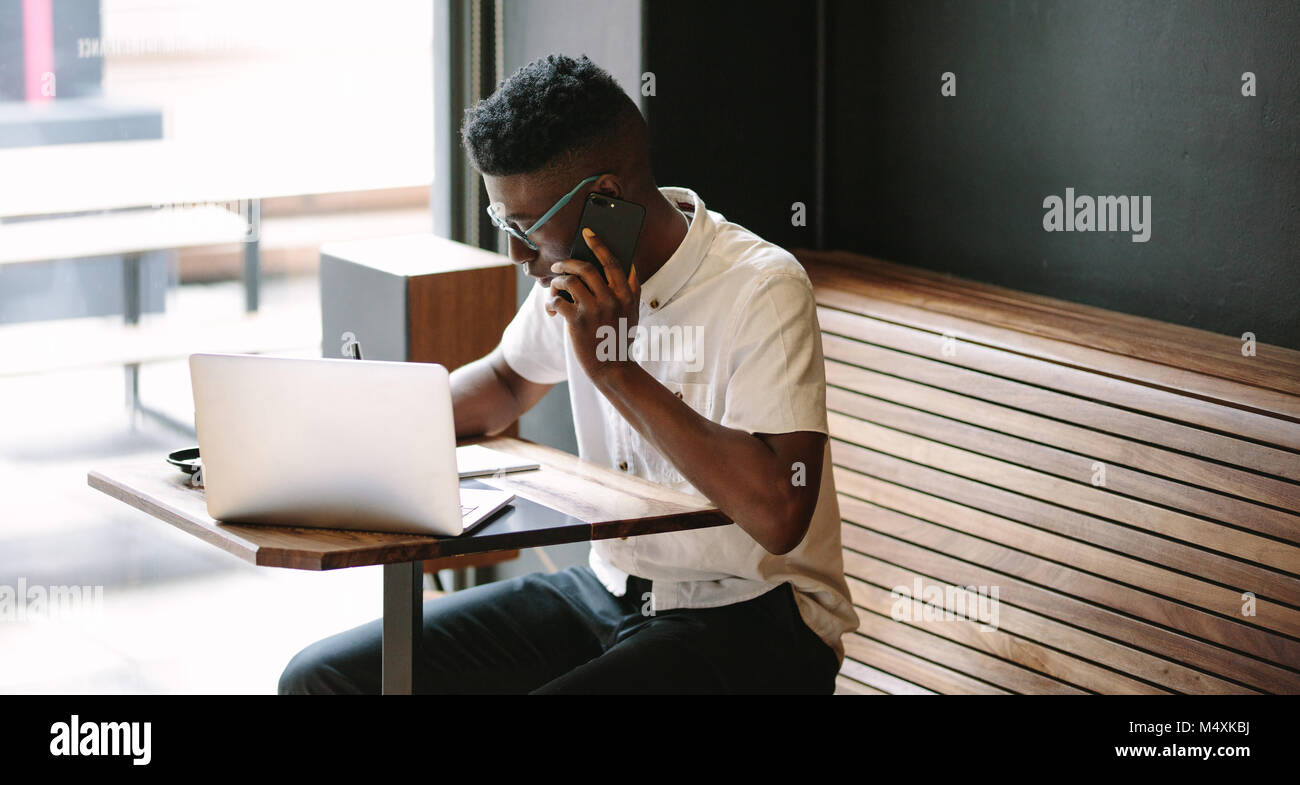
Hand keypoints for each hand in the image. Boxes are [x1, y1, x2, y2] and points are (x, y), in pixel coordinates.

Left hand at [545, 228, 640, 380]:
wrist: (613, 369)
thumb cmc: (618, 338)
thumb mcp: (631, 312)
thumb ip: (630, 289)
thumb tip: (625, 264)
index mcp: (627, 294)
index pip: (612, 261)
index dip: (599, 244)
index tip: (587, 232)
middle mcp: (612, 298)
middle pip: (586, 267)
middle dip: (568, 263)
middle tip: (558, 265)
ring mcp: (595, 309)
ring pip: (570, 281)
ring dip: (557, 282)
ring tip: (554, 288)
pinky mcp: (578, 322)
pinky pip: (558, 300)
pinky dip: (551, 302)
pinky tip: (552, 309)